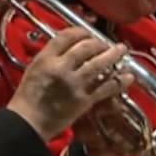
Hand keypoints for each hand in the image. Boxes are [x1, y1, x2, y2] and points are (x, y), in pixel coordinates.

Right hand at [8, 27, 133, 140]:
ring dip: (114, 55)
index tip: (88, 33)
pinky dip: (118, 81)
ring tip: (121, 51)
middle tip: (107, 43)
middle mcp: (61, 68)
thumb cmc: (28, 99)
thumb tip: (70, 48)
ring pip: (99, 64)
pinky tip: (127, 77)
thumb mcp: (34, 69)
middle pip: (86, 47)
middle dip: (100, 42)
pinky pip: (105, 88)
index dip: (81, 32)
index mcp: (45, 59)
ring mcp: (74, 84)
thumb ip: (51, 57)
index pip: (67, 36)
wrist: (28, 123)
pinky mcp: (83, 100)